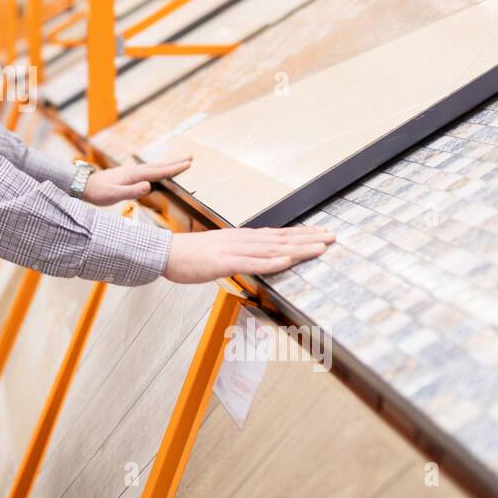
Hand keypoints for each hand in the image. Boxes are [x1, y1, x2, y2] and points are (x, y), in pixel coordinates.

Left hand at [81, 156, 192, 206]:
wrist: (84, 185)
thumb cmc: (98, 192)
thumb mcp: (115, 195)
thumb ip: (132, 191)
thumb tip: (149, 186)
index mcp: (134, 175)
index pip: (158, 171)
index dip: (173, 168)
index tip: (187, 164)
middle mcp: (133, 170)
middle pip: (158, 165)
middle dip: (174, 162)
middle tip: (190, 157)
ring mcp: (130, 171)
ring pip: (153, 166)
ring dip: (167, 164)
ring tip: (179, 162)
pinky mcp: (127, 174)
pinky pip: (147, 170)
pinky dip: (157, 168)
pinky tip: (157, 170)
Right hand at [162, 226, 335, 283]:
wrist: (163, 253)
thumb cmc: (189, 255)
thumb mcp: (219, 253)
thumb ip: (239, 255)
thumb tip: (256, 259)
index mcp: (242, 238)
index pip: (278, 235)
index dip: (302, 235)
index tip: (322, 234)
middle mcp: (242, 239)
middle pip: (281, 239)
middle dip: (309, 239)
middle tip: (333, 237)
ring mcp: (233, 250)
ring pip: (272, 248)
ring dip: (298, 248)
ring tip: (320, 247)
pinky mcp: (223, 262)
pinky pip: (251, 262)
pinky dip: (271, 261)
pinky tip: (287, 260)